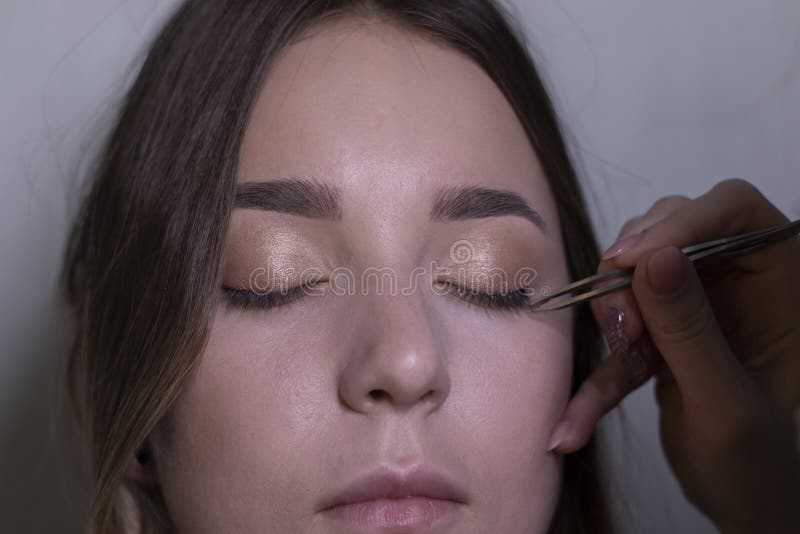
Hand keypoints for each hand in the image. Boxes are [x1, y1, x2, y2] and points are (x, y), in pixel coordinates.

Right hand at [546, 179, 799, 532]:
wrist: (746, 507)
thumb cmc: (759, 466)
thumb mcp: (725, 400)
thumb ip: (690, 329)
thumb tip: (653, 259)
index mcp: (782, 282)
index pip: (734, 209)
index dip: (683, 222)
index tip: (632, 262)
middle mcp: (739, 283)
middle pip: (671, 232)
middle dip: (634, 274)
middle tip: (623, 327)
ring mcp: (696, 308)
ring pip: (635, 274)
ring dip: (614, 315)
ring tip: (622, 362)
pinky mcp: (662, 337)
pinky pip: (621, 335)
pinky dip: (598, 377)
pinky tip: (573, 426)